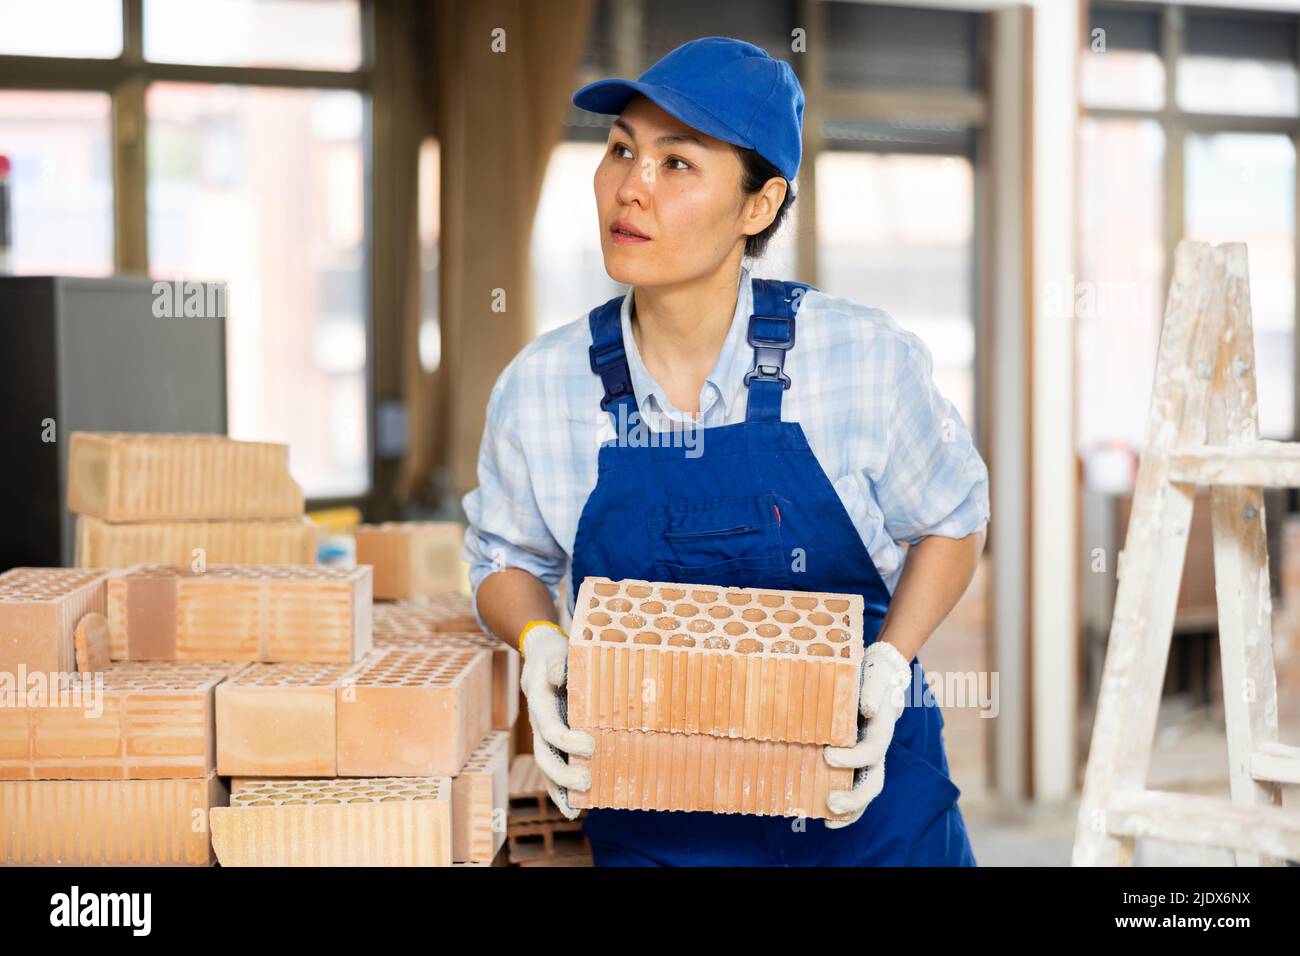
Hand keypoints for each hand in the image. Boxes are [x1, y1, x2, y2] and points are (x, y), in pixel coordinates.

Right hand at [519, 622, 595, 819]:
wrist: (539, 654)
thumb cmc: (554, 653)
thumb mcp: (555, 651)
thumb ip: (557, 663)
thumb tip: (559, 676)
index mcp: (539, 702)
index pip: (549, 728)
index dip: (567, 740)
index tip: (590, 744)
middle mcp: (538, 723)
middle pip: (545, 756)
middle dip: (564, 773)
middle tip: (588, 781)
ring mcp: (542, 736)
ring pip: (547, 768)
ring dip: (562, 789)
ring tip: (581, 804)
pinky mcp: (550, 742)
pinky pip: (552, 771)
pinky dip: (559, 793)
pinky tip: (573, 810)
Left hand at [822, 638, 911, 827]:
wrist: (881, 679)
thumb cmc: (871, 679)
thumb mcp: (872, 679)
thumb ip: (871, 691)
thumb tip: (867, 707)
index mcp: (880, 732)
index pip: (871, 752)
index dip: (851, 758)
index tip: (827, 754)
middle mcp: (878, 751)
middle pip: (873, 783)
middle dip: (853, 797)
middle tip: (830, 800)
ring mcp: (870, 761)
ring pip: (866, 793)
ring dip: (850, 810)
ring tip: (828, 820)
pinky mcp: (858, 763)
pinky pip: (856, 790)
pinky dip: (845, 810)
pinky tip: (827, 819)